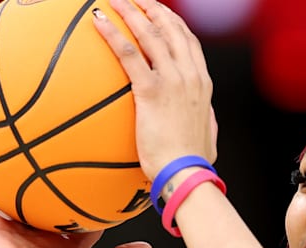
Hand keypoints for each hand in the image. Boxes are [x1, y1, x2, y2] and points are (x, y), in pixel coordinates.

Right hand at [0, 160, 155, 247]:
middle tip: (56, 151)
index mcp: (63, 246)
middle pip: (43, 201)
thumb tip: (146, 247)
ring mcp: (14, 230)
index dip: (85, 198)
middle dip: (47, 180)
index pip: (76, 216)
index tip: (95, 177)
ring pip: (8, 195)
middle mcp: (38, 235)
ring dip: (4, 173)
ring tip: (5, 145)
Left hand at [93, 0, 217, 179]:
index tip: (161, 12)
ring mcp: (173, 80)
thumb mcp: (207, 135)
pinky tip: (98, 22)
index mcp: (202, 83)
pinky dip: (112, 34)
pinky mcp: (152, 91)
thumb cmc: (193, 162)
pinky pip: (129, 54)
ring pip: (150, 34)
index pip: (189, 42)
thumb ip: (207, 121)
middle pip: (171, 29)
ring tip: (114, 0)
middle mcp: (190, 75)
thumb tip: (207, 118)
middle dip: (152, 8)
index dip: (174, 22)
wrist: (186, 172)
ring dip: (130, 12)